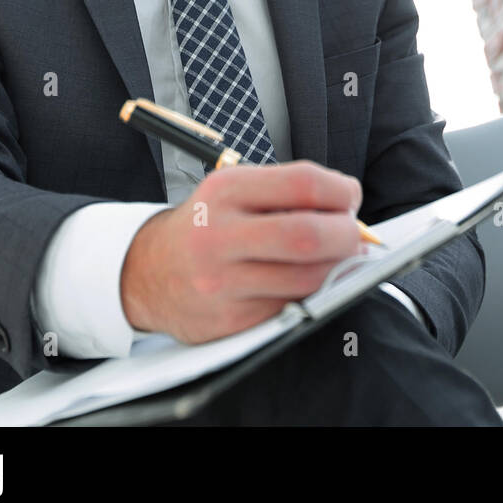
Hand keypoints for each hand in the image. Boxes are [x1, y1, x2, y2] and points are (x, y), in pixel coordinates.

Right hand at [120, 160, 363, 343]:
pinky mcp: (228, 319)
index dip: (341, 192)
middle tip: (356, 237)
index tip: (350, 199)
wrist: (147, 272)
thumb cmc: (208, 226)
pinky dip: (310, 295)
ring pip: (307, 279)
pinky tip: (306, 284)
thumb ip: (289, 194)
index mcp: (226, 190)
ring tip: (336, 260)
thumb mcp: (235, 190)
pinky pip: (290, 308)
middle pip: (307, 235)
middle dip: (347, 236)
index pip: (304, 183)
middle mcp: (218, 235)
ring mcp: (221, 282)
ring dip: (337, 270)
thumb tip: (351, 214)